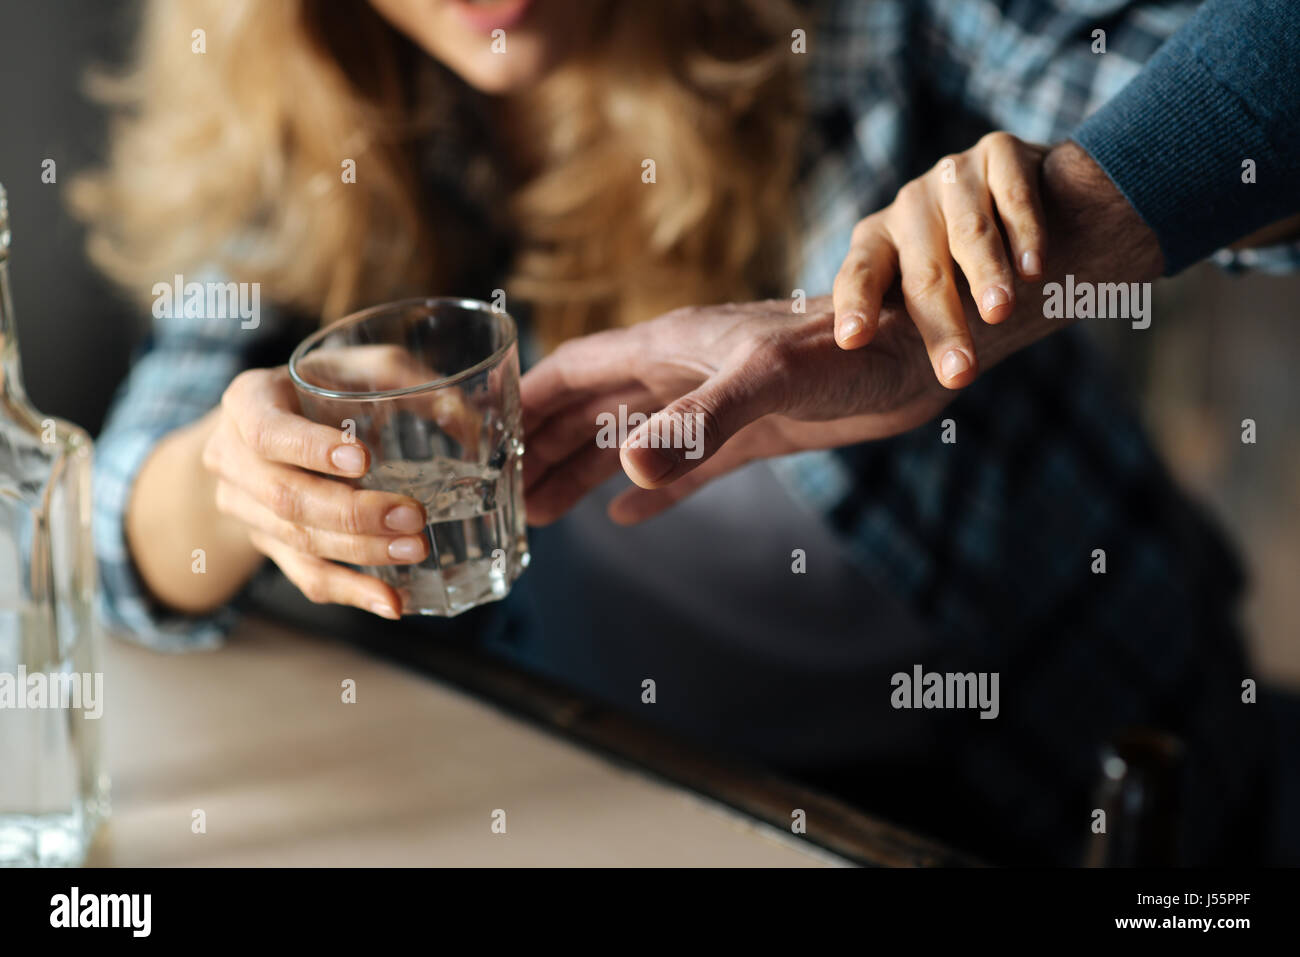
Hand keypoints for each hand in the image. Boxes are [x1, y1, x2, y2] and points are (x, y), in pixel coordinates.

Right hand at [201, 365, 429, 618]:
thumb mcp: (351, 365)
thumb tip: (464, 414)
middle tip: (413, 516)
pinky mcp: (270, 546)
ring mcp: (246, 509)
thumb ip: (400, 376)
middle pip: (285, 497)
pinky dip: (351, 591)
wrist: (262, 430)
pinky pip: (305, 577)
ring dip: (361, 552)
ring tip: (415, 549)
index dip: (310, 450)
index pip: (267, 432)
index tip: (362, 458)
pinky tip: (391, 601)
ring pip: (298, 540)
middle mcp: (233, 458)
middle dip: (353, 513)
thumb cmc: (317, 389)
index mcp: (247, 402)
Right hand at [521, 295, 951, 524]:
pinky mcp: (752, 435)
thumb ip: (697, 424)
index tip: (482, 432)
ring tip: (542, 516)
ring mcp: (714, 405)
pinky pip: (684, 468)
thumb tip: (628, 474)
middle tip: (504, 500)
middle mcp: (682, 372)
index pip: (576, 370)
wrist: (918, 355)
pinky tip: (627, 516)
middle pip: (592, 411)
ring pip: (630, 442)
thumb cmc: (844, 351)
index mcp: (669, 347)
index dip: (528, 399)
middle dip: (544, 451)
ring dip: (584, 474)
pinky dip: (651, 492)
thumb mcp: (765, 382)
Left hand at [833, 132, 1047, 387]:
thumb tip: (859, 406)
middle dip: (942, 326)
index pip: (859, 278)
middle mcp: (907, 207)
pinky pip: (1013, 197)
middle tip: (959, 372)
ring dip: (985, 274)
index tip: (852, 341)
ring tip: (998, 312)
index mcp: (876, 244)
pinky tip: (1033, 270)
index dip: (856, 308)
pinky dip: (1025, 234)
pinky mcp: (998, 152)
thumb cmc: (969, 270)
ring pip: (969, 233)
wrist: (1041, 204)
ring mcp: (950, 176)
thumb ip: (910, 328)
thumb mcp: (929, 295)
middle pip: (923, 274)